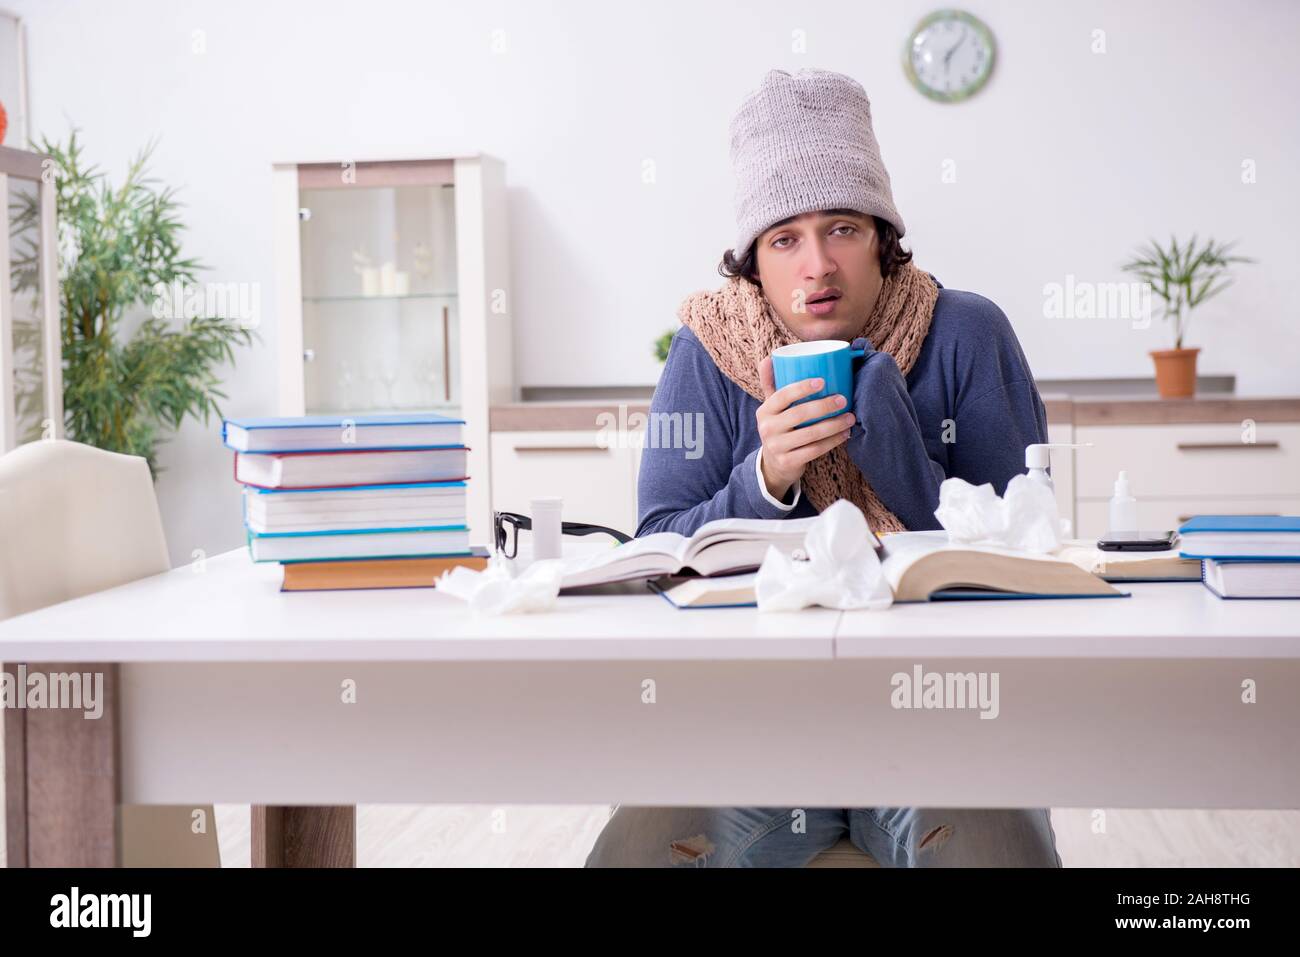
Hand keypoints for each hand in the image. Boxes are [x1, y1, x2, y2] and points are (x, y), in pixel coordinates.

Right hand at [756, 356, 855, 501]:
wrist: (774, 464)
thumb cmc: (779, 427)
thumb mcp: (771, 407)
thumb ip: (771, 383)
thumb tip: (769, 358)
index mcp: (764, 410)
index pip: (782, 395)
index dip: (801, 387)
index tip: (822, 381)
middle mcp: (767, 428)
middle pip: (799, 414)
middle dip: (824, 406)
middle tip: (844, 400)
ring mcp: (777, 447)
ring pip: (810, 434)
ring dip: (834, 425)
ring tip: (850, 417)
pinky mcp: (788, 462)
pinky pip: (815, 450)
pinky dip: (833, 441)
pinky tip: (845, 434)